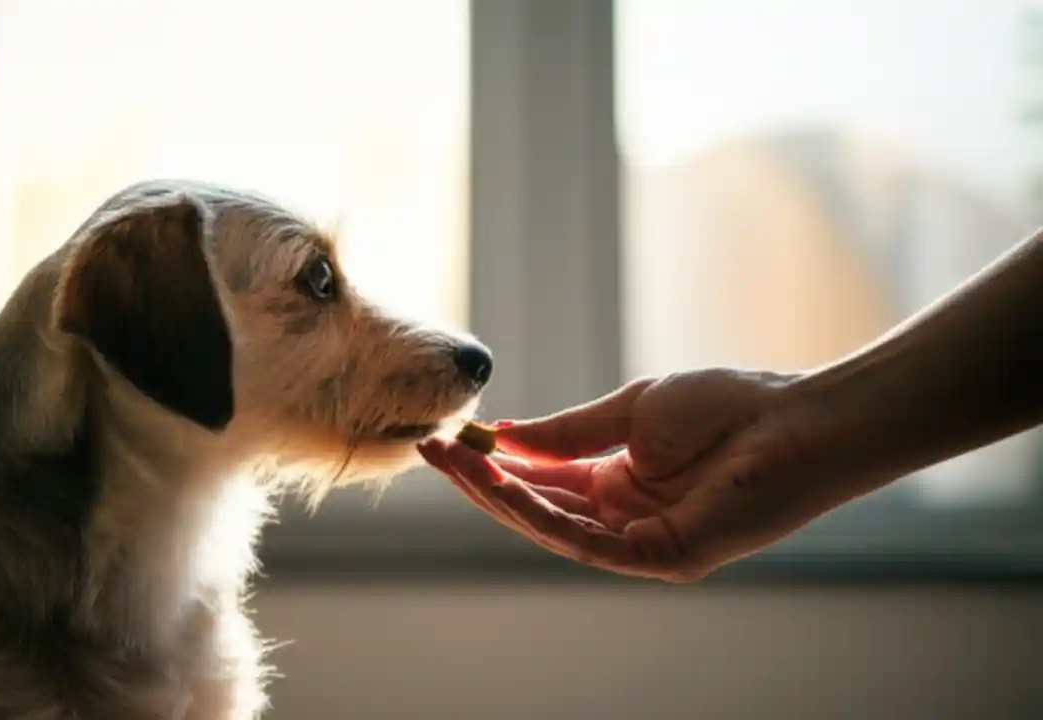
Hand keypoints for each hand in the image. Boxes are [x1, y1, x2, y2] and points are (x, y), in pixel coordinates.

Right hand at [419, 369, 840, 581]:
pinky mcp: (661, 557)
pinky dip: (541, 516)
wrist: (797, 421)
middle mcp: (623, 516)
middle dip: (482, 480)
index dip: (494, 462)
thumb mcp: (632, 410)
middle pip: (537, 506)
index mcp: (618, 480)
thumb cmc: (728, 407)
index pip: (541, 478)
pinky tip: (503, 485)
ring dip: (500, 497)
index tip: (450, 436)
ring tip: (455, 463)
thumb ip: (570, 431)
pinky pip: (587, 542)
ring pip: (553, 527)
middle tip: (432, 450)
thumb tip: (507, 435)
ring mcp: (641, 541)